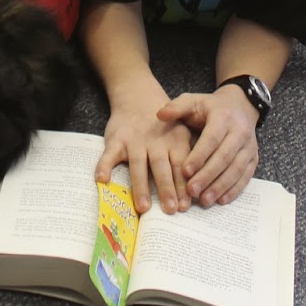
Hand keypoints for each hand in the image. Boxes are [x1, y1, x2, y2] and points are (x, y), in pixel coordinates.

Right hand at [96, 81, 193, 214]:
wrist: (138, 96)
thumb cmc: (165, 125)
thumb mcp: (182, 133)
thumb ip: (190, 156)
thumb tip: (204, 186)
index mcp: (175, 141)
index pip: (181, 165)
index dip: (184, 185)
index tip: (186, 205)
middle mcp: (156, 142)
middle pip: (161, 167)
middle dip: (167, 188)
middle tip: (171, 210)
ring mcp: (135, 141)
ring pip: (138, 164)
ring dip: (141, 186)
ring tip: (143, 207)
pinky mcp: (117, 140)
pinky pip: (109, 154)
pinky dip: (104, 165)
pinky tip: (102, 180)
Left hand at [157, 87, 259, 206]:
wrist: (240, 106)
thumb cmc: (210, 108)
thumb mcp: (193, 101)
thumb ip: (177, 107)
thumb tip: (160, 114)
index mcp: (223, 117)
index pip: (212, 139)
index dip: (199, 156)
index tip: (185, 171)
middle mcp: (240, 132)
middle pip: (224, 157)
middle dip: (207, 176)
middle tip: (192, 191)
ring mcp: (249, 147)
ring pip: (236, 169)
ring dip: (220, 186)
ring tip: (204, 200)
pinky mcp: (254, 159)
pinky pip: (245, 177)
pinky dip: (234, 190)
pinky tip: (221, 200)